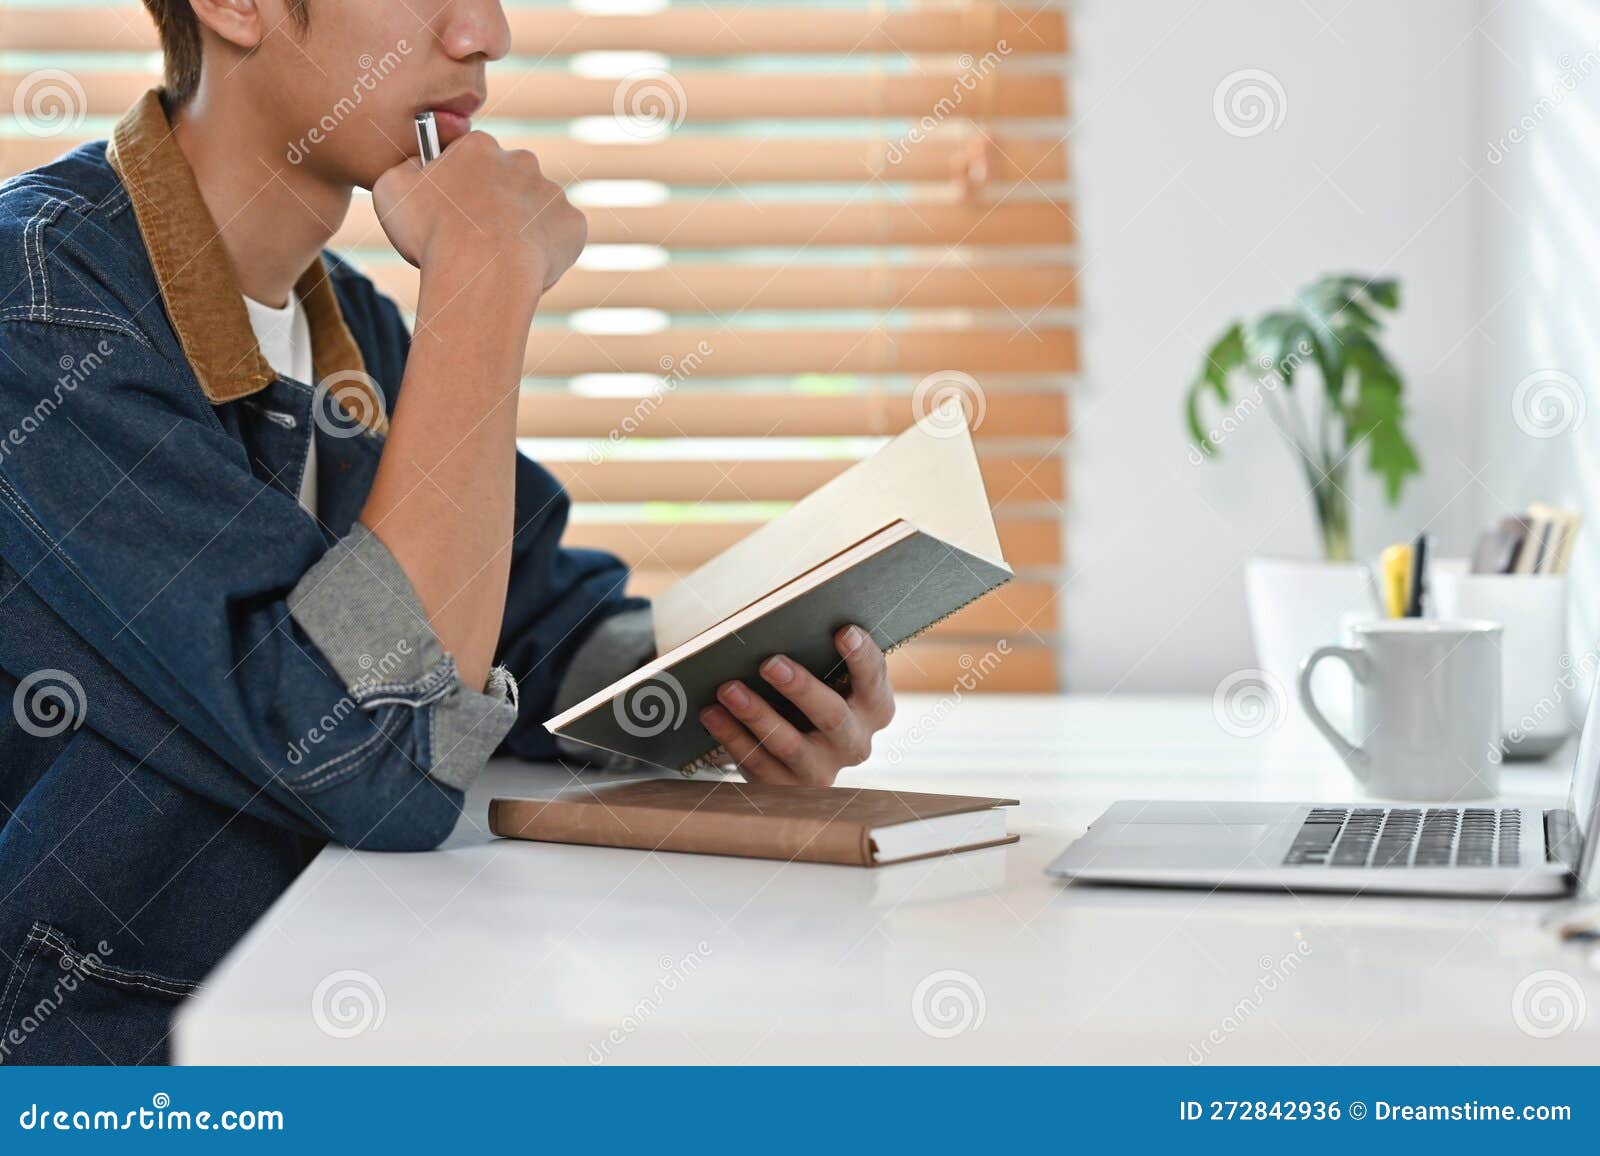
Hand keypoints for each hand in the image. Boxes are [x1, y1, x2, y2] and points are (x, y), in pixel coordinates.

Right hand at [371, 131, 586, 290]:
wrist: (480, 274)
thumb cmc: (432, 233)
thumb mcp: (391, 189)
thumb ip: (406, 168)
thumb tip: (417, 166)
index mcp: (479, 147)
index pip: (469, 159)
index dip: (458, 186)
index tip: (450, 212)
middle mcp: (522, 161)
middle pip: (506, 181)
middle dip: (493, 205)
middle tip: (475, 238)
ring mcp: (552, 194)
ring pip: (535, 210)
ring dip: (521, 228)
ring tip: (499, 259)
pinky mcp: (573, 226)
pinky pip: (560, 238)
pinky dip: (547, 252)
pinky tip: (524, 268)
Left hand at [697, 625, 895, 785]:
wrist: (803, 756)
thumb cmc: (814, 700)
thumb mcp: (829, 679)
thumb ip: (820, 657)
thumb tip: (785, 618)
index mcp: (874, 708)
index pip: (874, 678)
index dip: (862, 656)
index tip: (843, 631)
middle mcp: (854, 743)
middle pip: (832, 716)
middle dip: (801, 689)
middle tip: (770, 663)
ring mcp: (821, 770)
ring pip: (790, 745)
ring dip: (757, 715)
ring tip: (728, 689)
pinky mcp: (788, 788)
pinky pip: (758, 764)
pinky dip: (732, 737)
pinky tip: (712, 714)